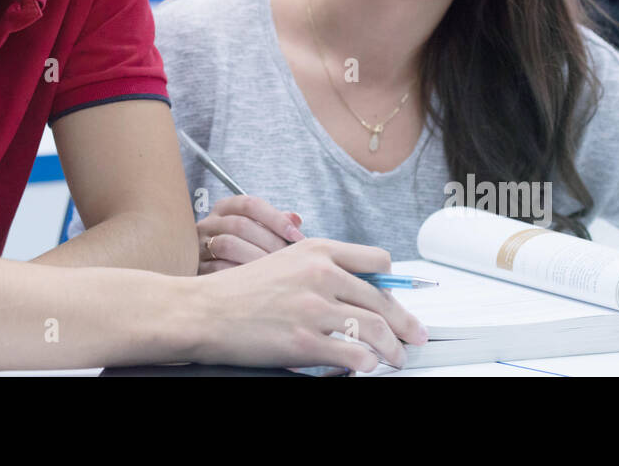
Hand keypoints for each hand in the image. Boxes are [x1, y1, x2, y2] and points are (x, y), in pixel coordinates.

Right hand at [190, 237, 427, 371]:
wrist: (204, 311)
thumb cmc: (239, 291)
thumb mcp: (283, 262)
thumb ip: (319, 269)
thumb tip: (355, 288)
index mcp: (317, 251)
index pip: (377, 262)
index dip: (394, 284)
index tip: (400, 300)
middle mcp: (320, 274)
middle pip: (382, 299)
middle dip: (405, 323)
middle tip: (414, 336)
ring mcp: (314, 308)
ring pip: (375, 328)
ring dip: (392, 348)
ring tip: (395, 358)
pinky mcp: (305, 341)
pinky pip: (354, 354)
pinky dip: (368, 364)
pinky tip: (368, 366)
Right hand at [196, 194, 305, 273]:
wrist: (208, 277)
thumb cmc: (241, 249)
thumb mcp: (255, 230)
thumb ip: (275, 223)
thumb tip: (296, 220)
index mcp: (225, 208)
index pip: (251, 205)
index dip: (276, 219)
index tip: (297, 236)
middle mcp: (209, 222)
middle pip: (241, 225)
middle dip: (269, 242)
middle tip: (290, 259)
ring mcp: (199, 245)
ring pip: (228, 245)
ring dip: (256, 258)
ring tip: (275, 272)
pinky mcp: (196, 267)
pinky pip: (218, 269)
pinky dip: (240, 275)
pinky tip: (257, 283)